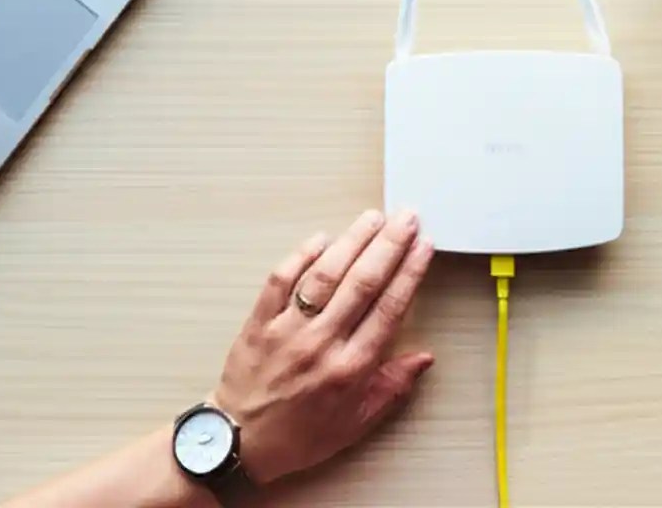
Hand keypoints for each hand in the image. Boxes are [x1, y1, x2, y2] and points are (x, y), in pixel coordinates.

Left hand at [212, 209, 435, 484]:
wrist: (238, 443)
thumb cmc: (298, 436)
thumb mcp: (355, 423)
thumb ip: (391, 387)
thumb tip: (423, 358)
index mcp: (350, 369)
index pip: (388, 310)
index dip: (409, 274)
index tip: (424, 247)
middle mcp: (321, 344)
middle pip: (362, 283)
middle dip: (389, 246)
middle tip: (406, 218)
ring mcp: (287, 330)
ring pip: (324, 275)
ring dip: (352, 242)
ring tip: (372, 218)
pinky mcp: (259, 322)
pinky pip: (281, 281)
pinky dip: (301, 256)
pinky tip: (322, 238)